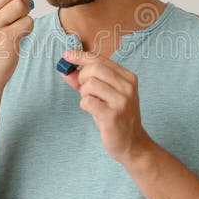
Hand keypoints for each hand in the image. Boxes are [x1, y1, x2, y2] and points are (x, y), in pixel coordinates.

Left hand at [58, 49, 150, 164]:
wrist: (132, 143)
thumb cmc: (116, 116)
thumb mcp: (105, 94)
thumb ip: (86, 80)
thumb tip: (66, 69)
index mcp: (128, 77)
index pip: (100, 59)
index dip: (81, 56)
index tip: (67, 55)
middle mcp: (127, 87)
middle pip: (94, 68)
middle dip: (82, 77)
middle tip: (84, 89)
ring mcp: (122, 101)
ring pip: (90, 85)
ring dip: (84, 94)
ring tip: (93, 103)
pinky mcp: (113, 115)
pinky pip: (87, 102)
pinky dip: (85, 106)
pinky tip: (93, 112)